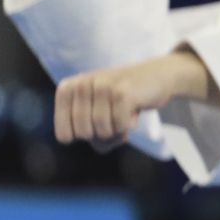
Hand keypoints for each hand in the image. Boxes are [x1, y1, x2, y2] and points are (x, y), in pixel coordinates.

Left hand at [53, 50, 212, 144]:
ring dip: (117, 131)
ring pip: (102, 131)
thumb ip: (90, 134)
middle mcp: (81, 85)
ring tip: (123, 116)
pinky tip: (133, 112)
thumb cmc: (122, 99)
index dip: (84, 138)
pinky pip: (120, 126)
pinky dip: (129, 126)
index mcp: (67, 88)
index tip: (94, 125)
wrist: (156, 76)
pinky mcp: (122, 92)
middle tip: (113, 120)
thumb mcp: (97, 112)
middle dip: (101, 135)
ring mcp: (102, 87)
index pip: (63, 135)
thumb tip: (102, 142)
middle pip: (83, 134)